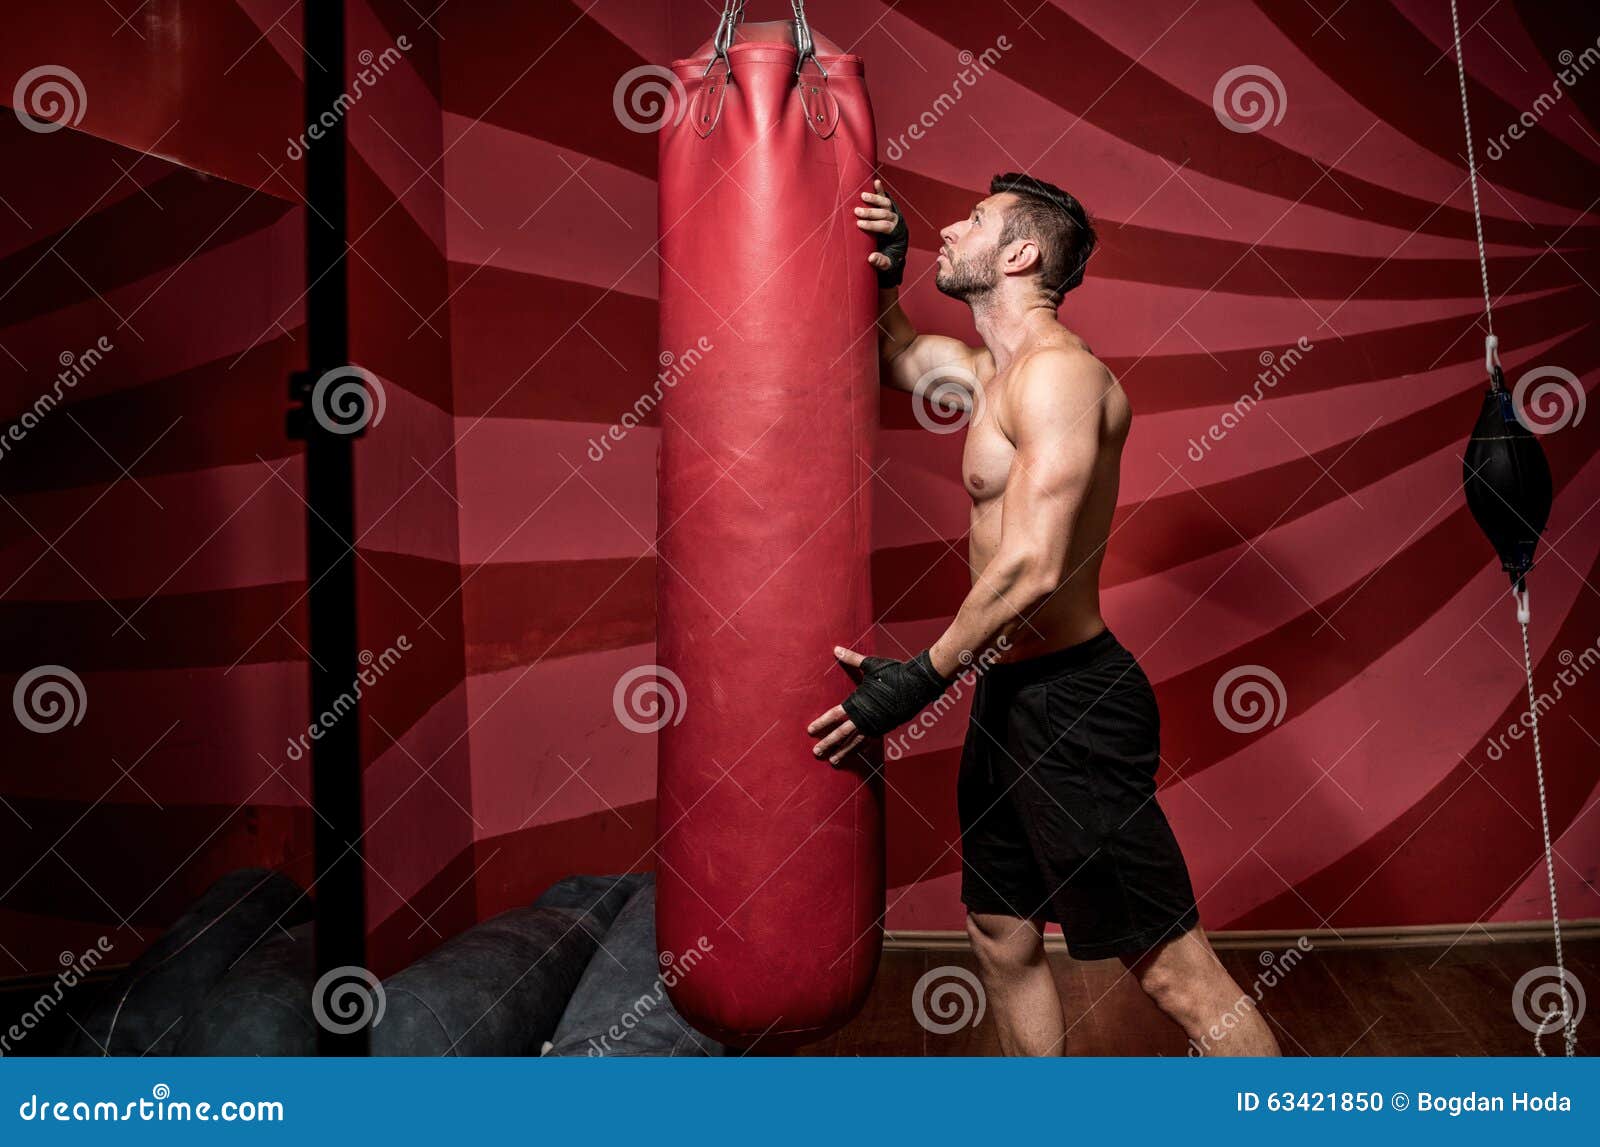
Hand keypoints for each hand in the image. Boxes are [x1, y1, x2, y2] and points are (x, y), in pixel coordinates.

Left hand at [807, 646, 953, 765]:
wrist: (919, 684)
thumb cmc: (894, 673)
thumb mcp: (871, 665)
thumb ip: (852, 659)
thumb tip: (836, 649)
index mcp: (858, 704)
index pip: (834, 716)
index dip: (821, 723)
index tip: (810, 731)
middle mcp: (865, 718)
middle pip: (841, 734)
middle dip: (828, 744)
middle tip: (816, 752)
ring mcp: (876, 725)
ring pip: (856, 743)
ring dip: (843, 752)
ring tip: (833, 761)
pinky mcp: (886, 728)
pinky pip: (869, 741)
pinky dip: (860, 747)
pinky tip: (855, 752)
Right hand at [855, 179, 907, 288]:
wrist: (895, 252)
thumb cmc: (890, 258)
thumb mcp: (887, 264)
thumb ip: (881, 262)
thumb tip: (871, 258)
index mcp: (897, 234)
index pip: (886, 227)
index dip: (873, 225)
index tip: (859, 224)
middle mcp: (897, 221)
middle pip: (885, 214)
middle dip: (871, 212)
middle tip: (857, 212)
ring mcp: (894, 213)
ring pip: (886, 203)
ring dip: (875, 199)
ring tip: (862, 196)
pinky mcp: (889, 208)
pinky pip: (886, 197)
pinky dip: (880, 190)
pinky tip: (876, 182)